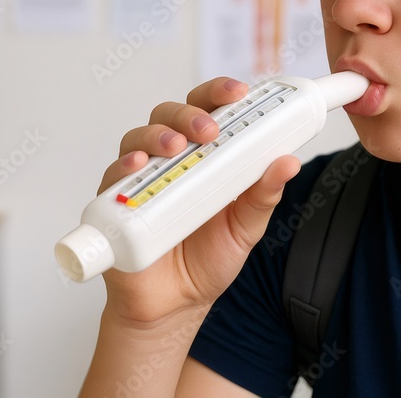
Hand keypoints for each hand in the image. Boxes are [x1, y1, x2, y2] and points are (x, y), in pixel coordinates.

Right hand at [96, 76, 299, 324]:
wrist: (174, 307)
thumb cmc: (208, 260)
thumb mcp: (246, 226)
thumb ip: (264, 195)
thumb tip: (288, 162)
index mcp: (204, 156)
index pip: (207, 110)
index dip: (219, 93)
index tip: (239, 92)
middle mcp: (170, 160)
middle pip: (169, 116)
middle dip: (188, 114)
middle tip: (208, 131)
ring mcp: (140, 180)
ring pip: (139, 138)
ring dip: (157, 135)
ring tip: (177, 148)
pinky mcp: (114, 205)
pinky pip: (112, 177)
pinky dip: (123, 166)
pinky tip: (137, 166)